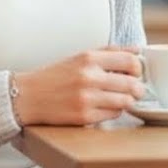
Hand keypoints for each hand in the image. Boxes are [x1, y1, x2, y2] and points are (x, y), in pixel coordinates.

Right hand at [13, 47, 145, 125]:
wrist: (28, 97)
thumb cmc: (55, 76)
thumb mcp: (80, 56)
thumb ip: (109, 52)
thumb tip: (137, 50)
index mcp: (89, 58)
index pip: (130, 60)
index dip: (139, 67)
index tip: (137, 72)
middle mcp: (89, 77)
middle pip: (132, 83)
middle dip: (138, 88)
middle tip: (136, 89)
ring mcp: (87, 98)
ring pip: (126, 101)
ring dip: (128, 101)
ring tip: (122, 99)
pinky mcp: (84, 117)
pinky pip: (113, 114)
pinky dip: (114, 111)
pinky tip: (106, 107)